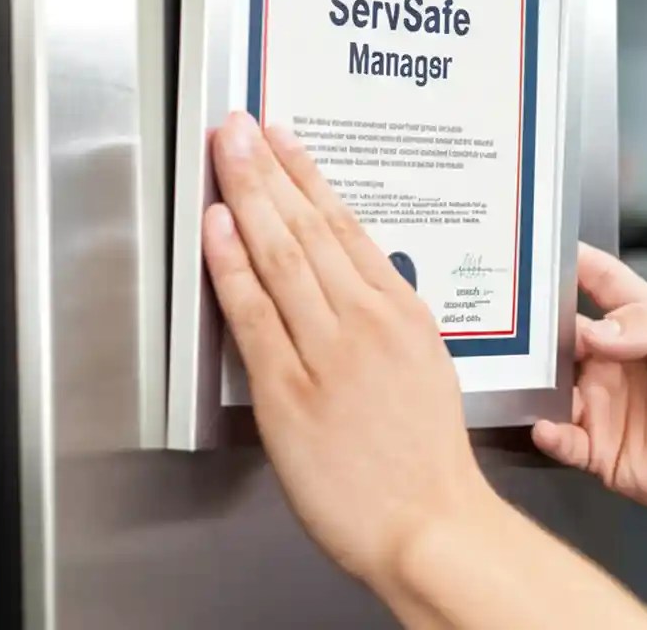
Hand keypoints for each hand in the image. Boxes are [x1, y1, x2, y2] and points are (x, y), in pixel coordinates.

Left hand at [202, 113, 492, 586]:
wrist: (427, 522)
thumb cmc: (427, 460)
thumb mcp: (428, 369)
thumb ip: (391, 322)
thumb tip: (358, 288)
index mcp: (404, 313)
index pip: (346, 227)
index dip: (308, 176)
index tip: (285, 141)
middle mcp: (366, 321)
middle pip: (308, 227)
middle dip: (269, 167)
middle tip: (241, 125)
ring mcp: (327, 352)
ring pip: (281, 255)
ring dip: (248, 195)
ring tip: (224, 151)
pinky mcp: (289, 390)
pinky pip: (254, 312)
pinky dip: (232, 263)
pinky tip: (218, 224)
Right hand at [532, 245, 646, 535]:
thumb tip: (597, 330)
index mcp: (643, 325)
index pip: (601, 281)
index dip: (573, 260)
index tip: (539, 243)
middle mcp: (614, 361)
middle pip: (562, 333)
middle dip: (536, 323)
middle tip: (513, 318)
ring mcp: (602, 404)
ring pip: (551, 384)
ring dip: (534, 378)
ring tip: (526, 374)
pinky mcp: (598, 449)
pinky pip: (561, 438)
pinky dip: (547, 432)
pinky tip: (547, 425)